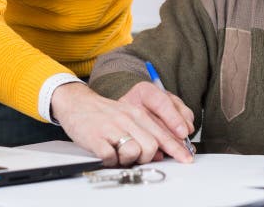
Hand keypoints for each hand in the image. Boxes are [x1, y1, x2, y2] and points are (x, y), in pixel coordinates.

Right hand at [51, 82, 193, 166]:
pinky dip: (110, 160)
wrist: (76, 103)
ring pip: (134, 152)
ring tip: (118, 152)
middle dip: (147, 157)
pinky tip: (106, 154)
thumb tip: (161, 152)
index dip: (177, 148)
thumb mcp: (128, 116)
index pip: (163, 132)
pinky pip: (111, 158)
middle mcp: (127, 118)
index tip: (186, 158)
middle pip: (152, 146)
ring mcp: (112, 128)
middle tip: (136, 156)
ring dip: (128, 159)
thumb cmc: (104, 113)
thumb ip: (146, 131)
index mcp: (137, 113)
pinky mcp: (96, 138)